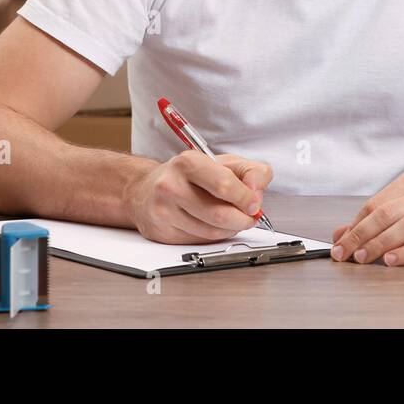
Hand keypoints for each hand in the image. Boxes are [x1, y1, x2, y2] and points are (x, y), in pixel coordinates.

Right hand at [125, 151, 272, 243]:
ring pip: (211, 232)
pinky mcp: (162, 233)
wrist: (145, 189)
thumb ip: (251, 171)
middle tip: (250, 217)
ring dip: (230, 229)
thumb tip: (258, 193)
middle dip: (243, 219)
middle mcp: (171, 186)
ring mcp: (164, 211)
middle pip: (219, 214)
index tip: (255, 204)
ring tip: (233, 219)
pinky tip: (212, 224)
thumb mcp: (224, 162)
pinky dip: (214, 236)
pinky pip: (199, 241)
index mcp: (188, 162)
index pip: (224, 185)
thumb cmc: (189, 175)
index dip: (246, 198)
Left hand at [329, 169, 403, 266]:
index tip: (340, 242)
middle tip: (344, 253)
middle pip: (387, 213)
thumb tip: (343, 231)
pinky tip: (393, 261)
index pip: (378, 203)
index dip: (355, 224)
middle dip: (360, 235)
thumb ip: (383, 214)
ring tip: (363, 258)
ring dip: (380, 244)